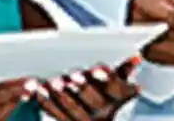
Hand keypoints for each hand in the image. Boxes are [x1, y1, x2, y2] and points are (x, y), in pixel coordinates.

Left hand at [23, 58, 140, 120]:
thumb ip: (123, 69)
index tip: (97, 68)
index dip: (106, 79)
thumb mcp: (118, 81)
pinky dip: (44, 100)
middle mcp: (102, 114)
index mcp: (116, 100)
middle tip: (72, 76)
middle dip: (82, 88)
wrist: (95, 120)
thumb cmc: (105, 92)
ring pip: (71, 109)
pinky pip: (54, 112)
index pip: (114, 88)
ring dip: (60, 95)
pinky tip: (38, 88)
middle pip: (92, 101)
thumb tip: (135, 57)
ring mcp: (83, 120)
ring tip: (52, 81)